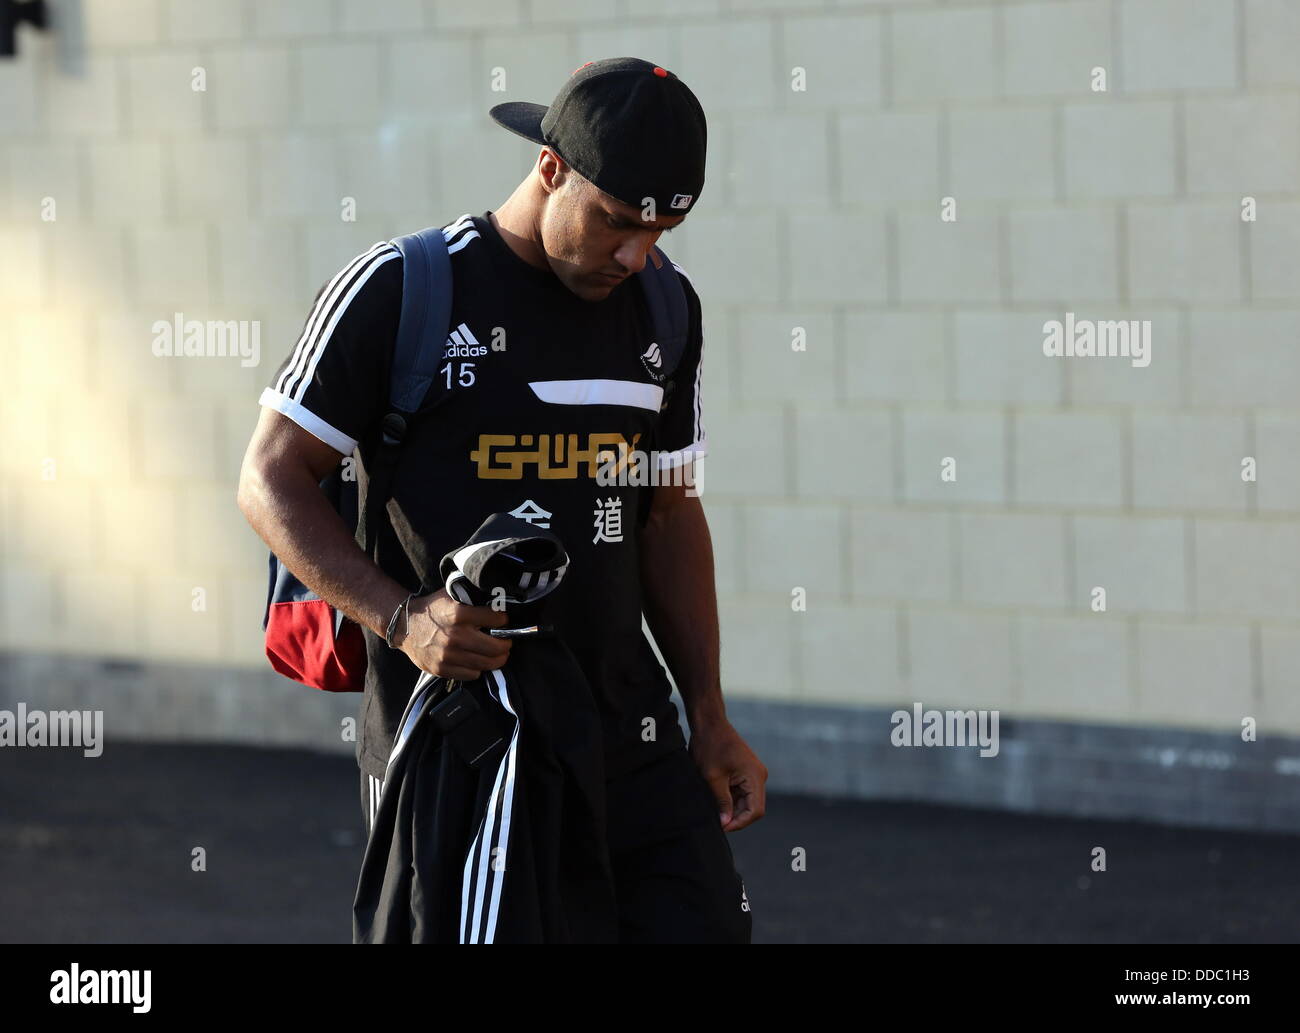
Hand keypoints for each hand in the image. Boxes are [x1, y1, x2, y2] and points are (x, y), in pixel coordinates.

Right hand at [395, 588, 511, 680]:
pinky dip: (477, 669)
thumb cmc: (432, 609)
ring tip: (497, 655)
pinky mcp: (441, 669)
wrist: (404, 626)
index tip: (504, 622)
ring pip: (486, 664)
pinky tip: (476, 661)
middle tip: (506, 643)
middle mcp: (455, 636)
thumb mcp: (451, 595)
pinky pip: (471, 674)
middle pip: (495, 648)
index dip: (503, 620)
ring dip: (496, 660)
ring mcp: (448, 655)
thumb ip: (472, 597)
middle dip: (505, 645)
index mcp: (459, 614)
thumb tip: (497, 599)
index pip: (495, 620)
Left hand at [689, 722, 766, 831]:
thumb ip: (722, 802)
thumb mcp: (712, 778)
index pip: (755, 811)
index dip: (739, 823)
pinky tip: (715, 798)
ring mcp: (753, 774)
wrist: (709, 723)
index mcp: (755, 776)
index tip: (722, 827)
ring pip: (746, 801)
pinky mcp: (746, 772)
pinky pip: (741, 791)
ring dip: (731, 807)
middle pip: (752, 807)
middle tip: (715, 820)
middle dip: (735, 816)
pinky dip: (730, 798)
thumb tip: (725, 823)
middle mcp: (759, 776)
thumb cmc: (710, 747)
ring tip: (713, 807)